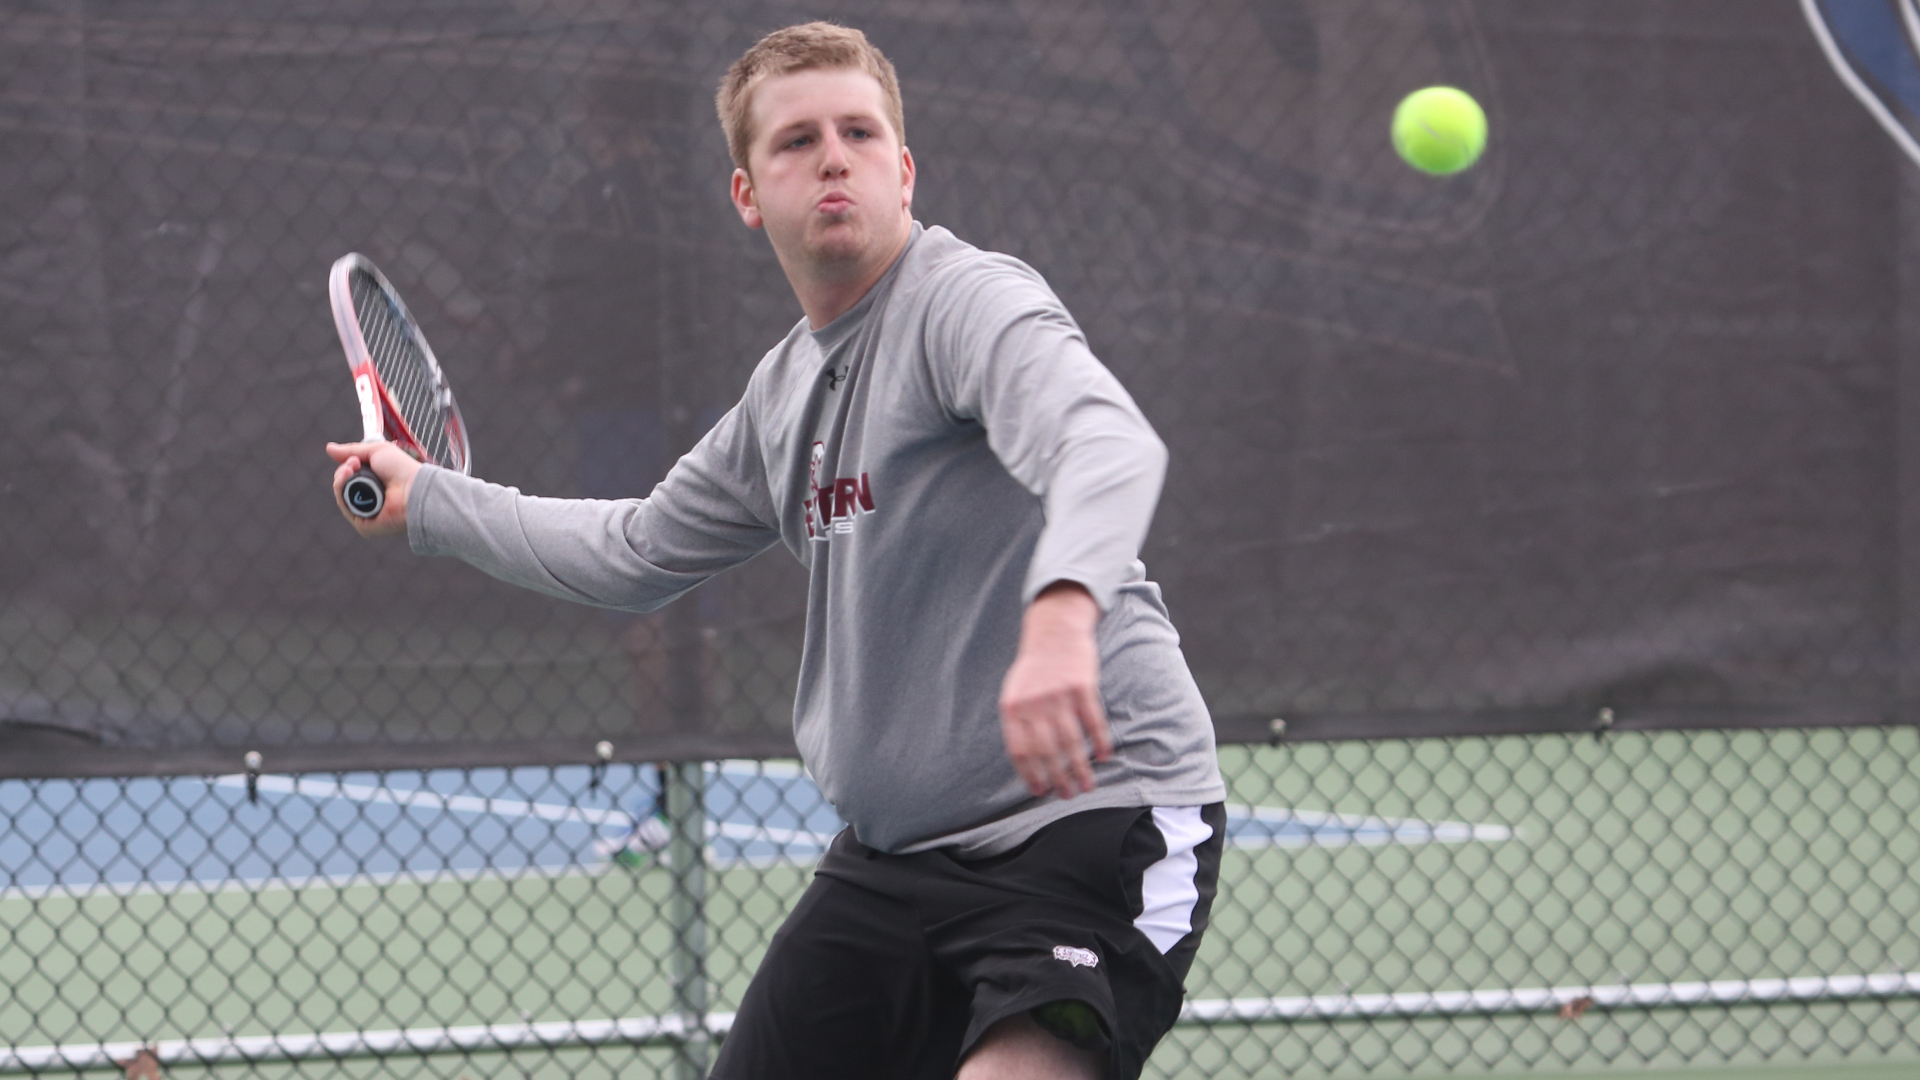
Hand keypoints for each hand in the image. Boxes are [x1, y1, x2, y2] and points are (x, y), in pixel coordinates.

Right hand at [325, 441, 420, 537]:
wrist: (413, 488)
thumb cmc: (401, 470)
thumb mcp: (376, 452)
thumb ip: (352, 450)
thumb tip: (329, 448)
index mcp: (374, 486)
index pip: (349, 478)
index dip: (346, 468)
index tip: (354, 459)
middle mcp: (370, 501)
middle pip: (342, 487)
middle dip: (343, 472)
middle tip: (354, 463)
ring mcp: (366, 515)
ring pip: (341, 496)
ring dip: (341, 480)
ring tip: (351, 469)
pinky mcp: (365, 526)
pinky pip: (345, 507)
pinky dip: (343, 493)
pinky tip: (351, 483)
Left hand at [999, 582, 1112, 799]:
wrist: (1054, 631)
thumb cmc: (1034, 670)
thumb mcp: (1014, 693)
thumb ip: (1017, 724)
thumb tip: (1026, 765)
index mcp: (1012, 707)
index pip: (1019, 751)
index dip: (1030, 774)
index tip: (1041, 791)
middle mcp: (1033, 703)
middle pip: (1046, 751)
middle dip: (1058, 778)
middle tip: (1068, 795)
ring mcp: (1058, 694)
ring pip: (1071, 741)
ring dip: (1080, 768)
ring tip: (1086, 786)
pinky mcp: (1082, 686)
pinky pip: (1093, 721)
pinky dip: (1100, 742)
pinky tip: (1103, 758)